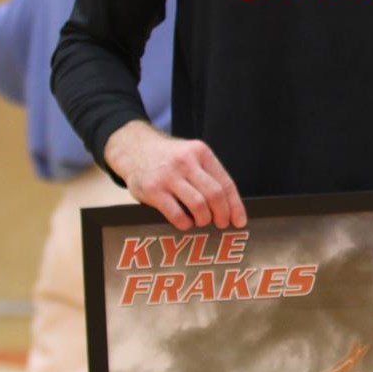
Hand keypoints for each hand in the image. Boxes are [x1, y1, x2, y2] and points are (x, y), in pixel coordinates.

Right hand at [104, 120, 245, 230]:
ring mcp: (168, 176)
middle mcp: (186, 162)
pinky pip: (176, 214)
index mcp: (201, 153)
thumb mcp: (191, 156)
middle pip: (215, 194)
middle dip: (222, 214)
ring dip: (204, 219)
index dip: (235, 205)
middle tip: (222, 223)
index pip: (226, 183)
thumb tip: (230, 205)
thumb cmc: (168, 158)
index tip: (239, 220)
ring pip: (198, 205)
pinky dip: (185, 223)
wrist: (133, 148)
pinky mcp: (152, 190)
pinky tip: (185, 223)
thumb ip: (208, 174)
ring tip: (202, 221)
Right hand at [297, 342, 366, 371]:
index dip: (356, 356)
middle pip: (343, 363)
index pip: (347, 364)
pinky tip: (350, 363)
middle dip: (353, 353)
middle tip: (365, 345)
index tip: (365, 347)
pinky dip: (341, 371)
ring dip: (348, 360)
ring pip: (338, 369)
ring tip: (357, 350)